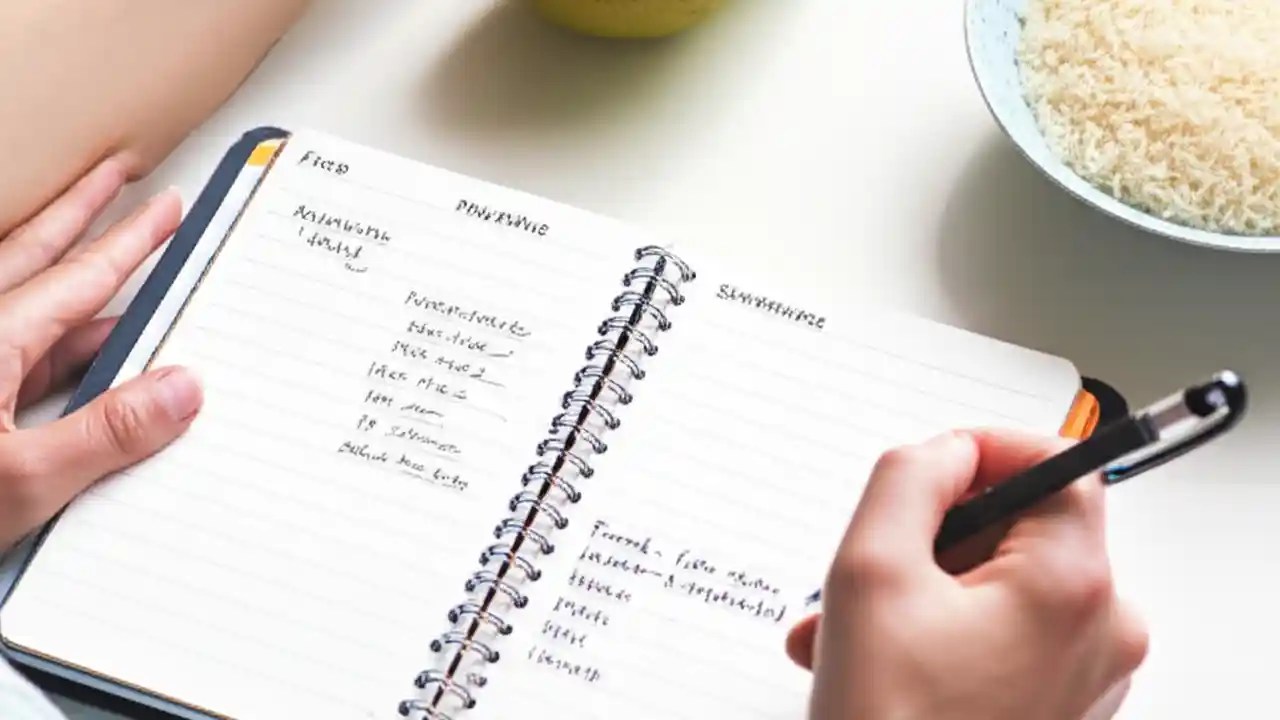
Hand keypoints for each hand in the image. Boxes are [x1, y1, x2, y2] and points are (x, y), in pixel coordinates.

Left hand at [0, 158, 202, 550]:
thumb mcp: (23, 480)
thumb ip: (107, 433)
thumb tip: (180, 390)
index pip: (77, 277)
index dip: (129, 240)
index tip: (165, 209)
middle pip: (35, 257)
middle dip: (82, 213)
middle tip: (116, 175)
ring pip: (25, 301)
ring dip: (72, 274)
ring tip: (115, 251)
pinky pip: (21, 353)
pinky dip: (62, 339)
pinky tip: (89, 347)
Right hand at [786, 430, 1147, 719]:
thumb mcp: (871, 570)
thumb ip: (909, 477)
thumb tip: (945, 451)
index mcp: (1072, 588)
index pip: (1063, 466)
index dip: (991, 449)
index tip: (938, 462)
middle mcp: (1099, 631)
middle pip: (1021, 528)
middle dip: (930, 539)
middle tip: (871, 570)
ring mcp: (1083, 674)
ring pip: (1001, 583)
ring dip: (921, 589)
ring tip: (853, 628)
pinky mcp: (1060, 703)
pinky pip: (1005, 633)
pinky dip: (942, 630)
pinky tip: (883, 655)